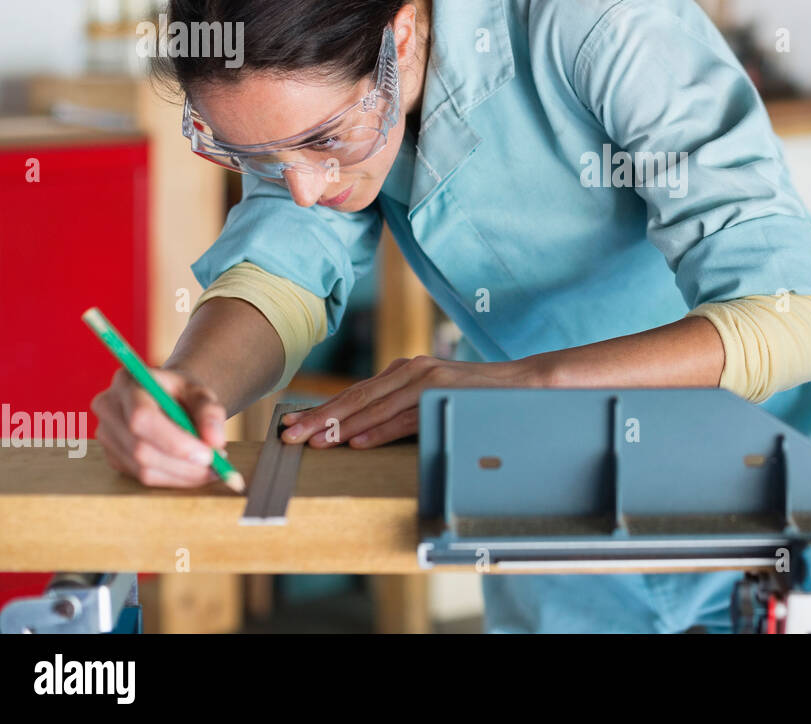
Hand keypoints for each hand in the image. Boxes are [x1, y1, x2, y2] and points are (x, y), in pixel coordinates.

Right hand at [91, 367, 228, 487]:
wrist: (165, 397)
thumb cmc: (183, 393)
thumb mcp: (201, 392)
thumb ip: (210, 412)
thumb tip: (215, 442)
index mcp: (128, 382)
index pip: (142, 418)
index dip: (175, 441)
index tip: (208, 455)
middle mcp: (109, 408)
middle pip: (141, 449)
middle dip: (183, 464)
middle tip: (218, 466)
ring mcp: (106, 435)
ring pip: (143, 469)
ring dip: (182, 475)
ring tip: (211, 466)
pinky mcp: (112, 456)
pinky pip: (142, 477)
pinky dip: (173, 478)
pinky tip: (193, 469)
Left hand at [280, 355, 539, 448]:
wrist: (523, 384)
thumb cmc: (474, 398)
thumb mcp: (430, 402)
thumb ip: (399, 411)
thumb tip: (357, 434)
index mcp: (404, 371)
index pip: (354, 394)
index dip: (321, 410)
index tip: (291, 426)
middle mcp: (410, 369)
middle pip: (355, 397)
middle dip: (318, 417)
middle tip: (288, 436)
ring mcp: (426, 377)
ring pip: (373, 405)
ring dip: (340, 425)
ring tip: (313, 441)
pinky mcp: (441, 389)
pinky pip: (403, 414)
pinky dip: (378, 429)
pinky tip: (356, 440)